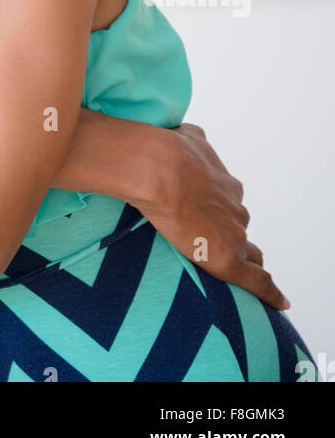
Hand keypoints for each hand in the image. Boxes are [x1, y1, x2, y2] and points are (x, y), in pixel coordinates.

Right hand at [142, 122, 288, 310]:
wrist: (160, 172)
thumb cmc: (168, 153)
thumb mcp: (186, 136)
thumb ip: (193, 142)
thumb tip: (187, 137)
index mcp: (226, 184)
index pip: (232, 204)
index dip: (222, 212)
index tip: (213, 217)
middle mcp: (235, 207)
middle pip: (240, 227)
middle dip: (229, 232)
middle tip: (210, 240)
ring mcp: (235, 234)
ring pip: (247, 250)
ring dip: (237, 255)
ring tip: (224, 267)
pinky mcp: (231, 260)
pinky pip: (259, 281)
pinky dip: (270, 292)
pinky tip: (278, 301)